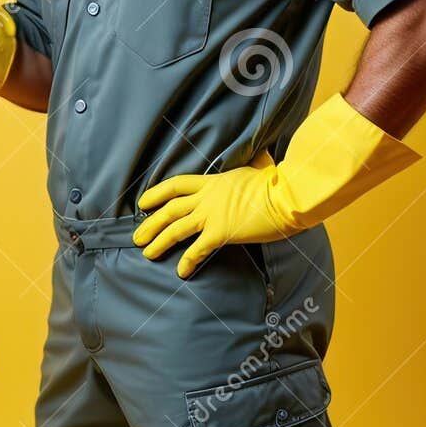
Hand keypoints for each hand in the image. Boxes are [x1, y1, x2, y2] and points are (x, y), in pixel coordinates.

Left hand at [133, 165, 291, 279]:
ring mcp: (212, 215)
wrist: (287, 196)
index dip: (156, 193)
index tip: (143, 203)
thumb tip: (263, 155)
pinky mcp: (221, 232)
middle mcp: (207, 198)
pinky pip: (198, 249)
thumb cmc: (279, 183)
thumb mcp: (261, 168)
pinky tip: (181, 272)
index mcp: (213, 182)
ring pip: (176, 228)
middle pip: (169, 209)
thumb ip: (256, 163)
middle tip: (137, 236)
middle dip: (151, 223)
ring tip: (147, 253)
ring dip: (159, 241)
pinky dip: (187, 261)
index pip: (177, 185)